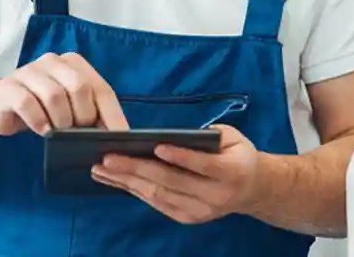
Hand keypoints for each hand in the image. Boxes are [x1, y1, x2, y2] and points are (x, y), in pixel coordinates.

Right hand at [0, 52, 129, 136]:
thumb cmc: (39, 108)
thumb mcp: (68, 108)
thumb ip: (89, 114)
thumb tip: (116, 137)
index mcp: (73, 63)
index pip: (101, 88)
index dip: (112, 114)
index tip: (119, 137)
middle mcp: (52, 62)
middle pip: (79, 87)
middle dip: (84, 116)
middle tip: (79, 134)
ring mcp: (28, 72)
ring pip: (54, 95)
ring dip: (61, 121)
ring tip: (58, 133)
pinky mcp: (8, 87)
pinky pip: (27, 103)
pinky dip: (38, 121)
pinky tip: (42, 131)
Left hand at [91, 124, 259, 223]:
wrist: (252, 189)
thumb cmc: (237, 154)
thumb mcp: (233, 137)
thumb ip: (208, 135)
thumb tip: (172, 136)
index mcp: (231, 172)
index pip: (203, 165)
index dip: (180, 157)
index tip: (155, 146)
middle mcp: (215, 196)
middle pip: (172, 182)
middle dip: (137, 169)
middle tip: (108, 158)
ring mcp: (200, 211)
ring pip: (159, 195)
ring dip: (126, 182)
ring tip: (101, 169)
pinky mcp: (188, 218)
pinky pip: (157, 203)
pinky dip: (135, 191)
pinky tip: (116, 180)